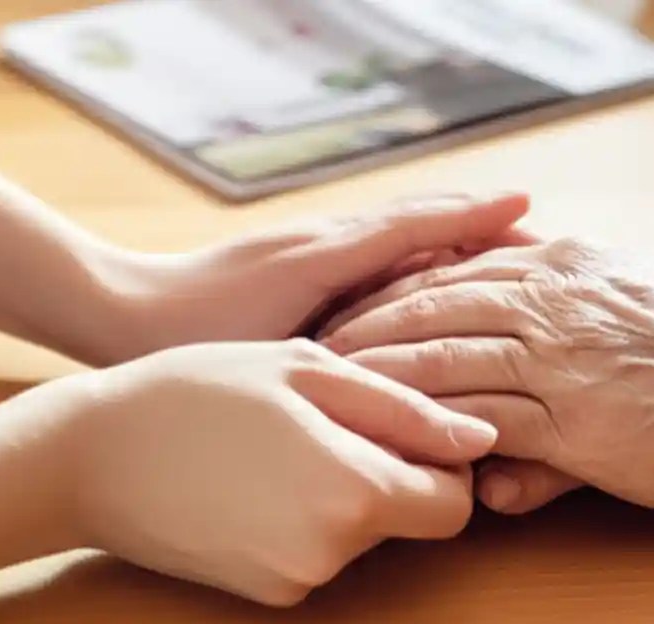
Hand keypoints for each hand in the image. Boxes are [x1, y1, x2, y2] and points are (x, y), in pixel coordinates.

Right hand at [56, 339, 495, 605]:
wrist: (89, 455)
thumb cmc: (195, 391)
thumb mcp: (304, 370)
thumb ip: (403, 408)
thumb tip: (481, 439)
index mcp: (354, 489)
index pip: (455, 503)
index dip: (442, 462)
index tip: (401, 423)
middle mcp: (334, 552)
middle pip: (409, 520)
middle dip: (390, 472)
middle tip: (327, 419)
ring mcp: (295, 581)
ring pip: (363, 535)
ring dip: (344, 491)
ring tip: (280, 440)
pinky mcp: (264, 594)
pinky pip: (318, 553)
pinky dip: (306, 517)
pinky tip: (256, 476)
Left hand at [90, 193, 530, 363]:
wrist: (118, 310)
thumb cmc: (194, 332)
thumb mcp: (278, 349)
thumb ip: (341, 356)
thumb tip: (409, 375)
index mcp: (330, 252)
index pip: (424, 223)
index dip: (480, 221)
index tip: (535, 221)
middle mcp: (325, 239)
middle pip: (418, 217)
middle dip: (474, 220)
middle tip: (533, 234)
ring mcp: (308, 248)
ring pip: (393, 230)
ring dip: (444, 230)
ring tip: (495, 248)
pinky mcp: (292, 265)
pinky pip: (365, 249)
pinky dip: (405, 250)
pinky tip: (419, 277)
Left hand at [322, 239, 653, 526]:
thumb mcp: (640, 289)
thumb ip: (573, 284)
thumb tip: (525, 270)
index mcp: (566, 264)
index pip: (454, 268)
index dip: (392, 290)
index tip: (351, 307)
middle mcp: (555, 301)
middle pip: (431, 305)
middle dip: (364, 325)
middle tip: (313, 346)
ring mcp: (561, 360)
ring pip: (441, 357)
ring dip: (376, 372)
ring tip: (328, 387)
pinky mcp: (571, 423)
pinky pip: (479, 419)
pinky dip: (427, 426)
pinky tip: (388, 435)